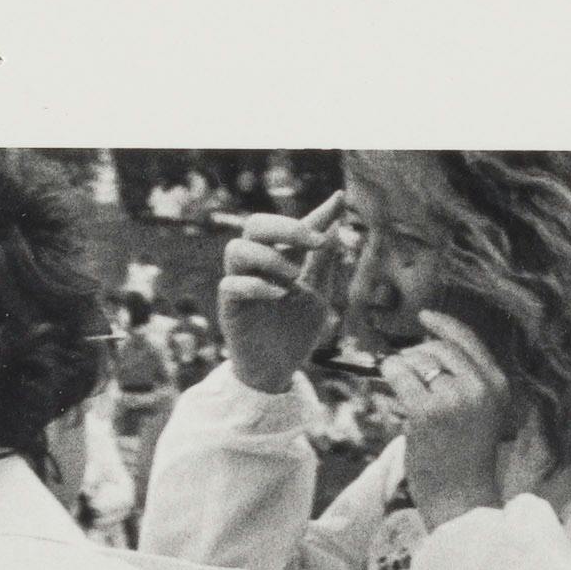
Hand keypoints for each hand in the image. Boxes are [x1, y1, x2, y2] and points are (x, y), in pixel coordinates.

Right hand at [215, 192, 346, 395]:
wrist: (278, 370)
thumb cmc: (296, 332)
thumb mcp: (318, 296)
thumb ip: (322, 264)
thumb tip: (335, 227)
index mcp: (281, 258)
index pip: (296, 228)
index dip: (319, 213)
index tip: (341, 199)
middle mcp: (257, 266)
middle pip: (255, 225)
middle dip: (285, 227)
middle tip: (313, 241)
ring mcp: (240, 284)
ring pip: (236, 249)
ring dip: (269, 257)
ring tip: (294, 277)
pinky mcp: (229, 308)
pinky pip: (230, 285)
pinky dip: (256, 285)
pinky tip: (279, 295)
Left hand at [390, 312, 517, 528]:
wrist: (461, 498)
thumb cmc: (463, 460)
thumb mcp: (479, 414)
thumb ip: (464, 382)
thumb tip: (423, 350)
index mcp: (497, 385)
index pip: (468, 340)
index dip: (443, 324)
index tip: (424, 316)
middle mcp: (480, 387)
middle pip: (438, 348)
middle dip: (415, 356)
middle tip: (405, 376)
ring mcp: (454, 397)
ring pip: (416, 360)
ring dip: (402, 372)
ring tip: (405, 398)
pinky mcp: (427, 411)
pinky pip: (399, 374)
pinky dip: (389, 374)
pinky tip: (389, 384)